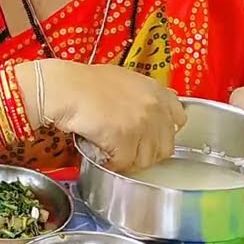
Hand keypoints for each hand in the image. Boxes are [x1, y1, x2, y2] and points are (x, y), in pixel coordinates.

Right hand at [32, 59, 185, 172]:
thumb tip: (146, 112)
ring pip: (146, 159)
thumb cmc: (84, 82)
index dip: (164, 132)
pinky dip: (113, 163)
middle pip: (165, 146)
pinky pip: (125, 163)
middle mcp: (154, 108)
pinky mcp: (125, 139)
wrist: (65, 88)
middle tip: (127, 150)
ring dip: (129, 160)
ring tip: (111, 151)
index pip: (178, 120)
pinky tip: (101, 151)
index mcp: (156, 91)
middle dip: (146, 152)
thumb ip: (141, 95)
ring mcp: (142, 124)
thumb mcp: (122, 79)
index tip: (151, 136)